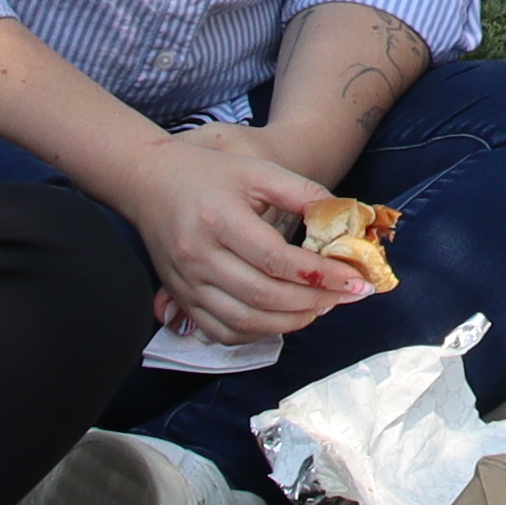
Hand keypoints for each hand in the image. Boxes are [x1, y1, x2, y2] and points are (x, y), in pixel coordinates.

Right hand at [106, 124, 376, 349]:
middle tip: (346, 296)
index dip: (322, 275)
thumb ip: (303, 192)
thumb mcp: (258, 170)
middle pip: (264, 296)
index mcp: (219, 219)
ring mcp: (186, 282)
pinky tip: (282, 320)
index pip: (278, 260)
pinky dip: (257, 334)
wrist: (149, 182)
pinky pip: (221, 331)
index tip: (356, 280)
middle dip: (314, 302)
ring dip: (290, 323)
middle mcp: (199, 256)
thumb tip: (346, 219)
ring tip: (320, 308)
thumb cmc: (209, 173)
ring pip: (244, 321)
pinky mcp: (180, 298)